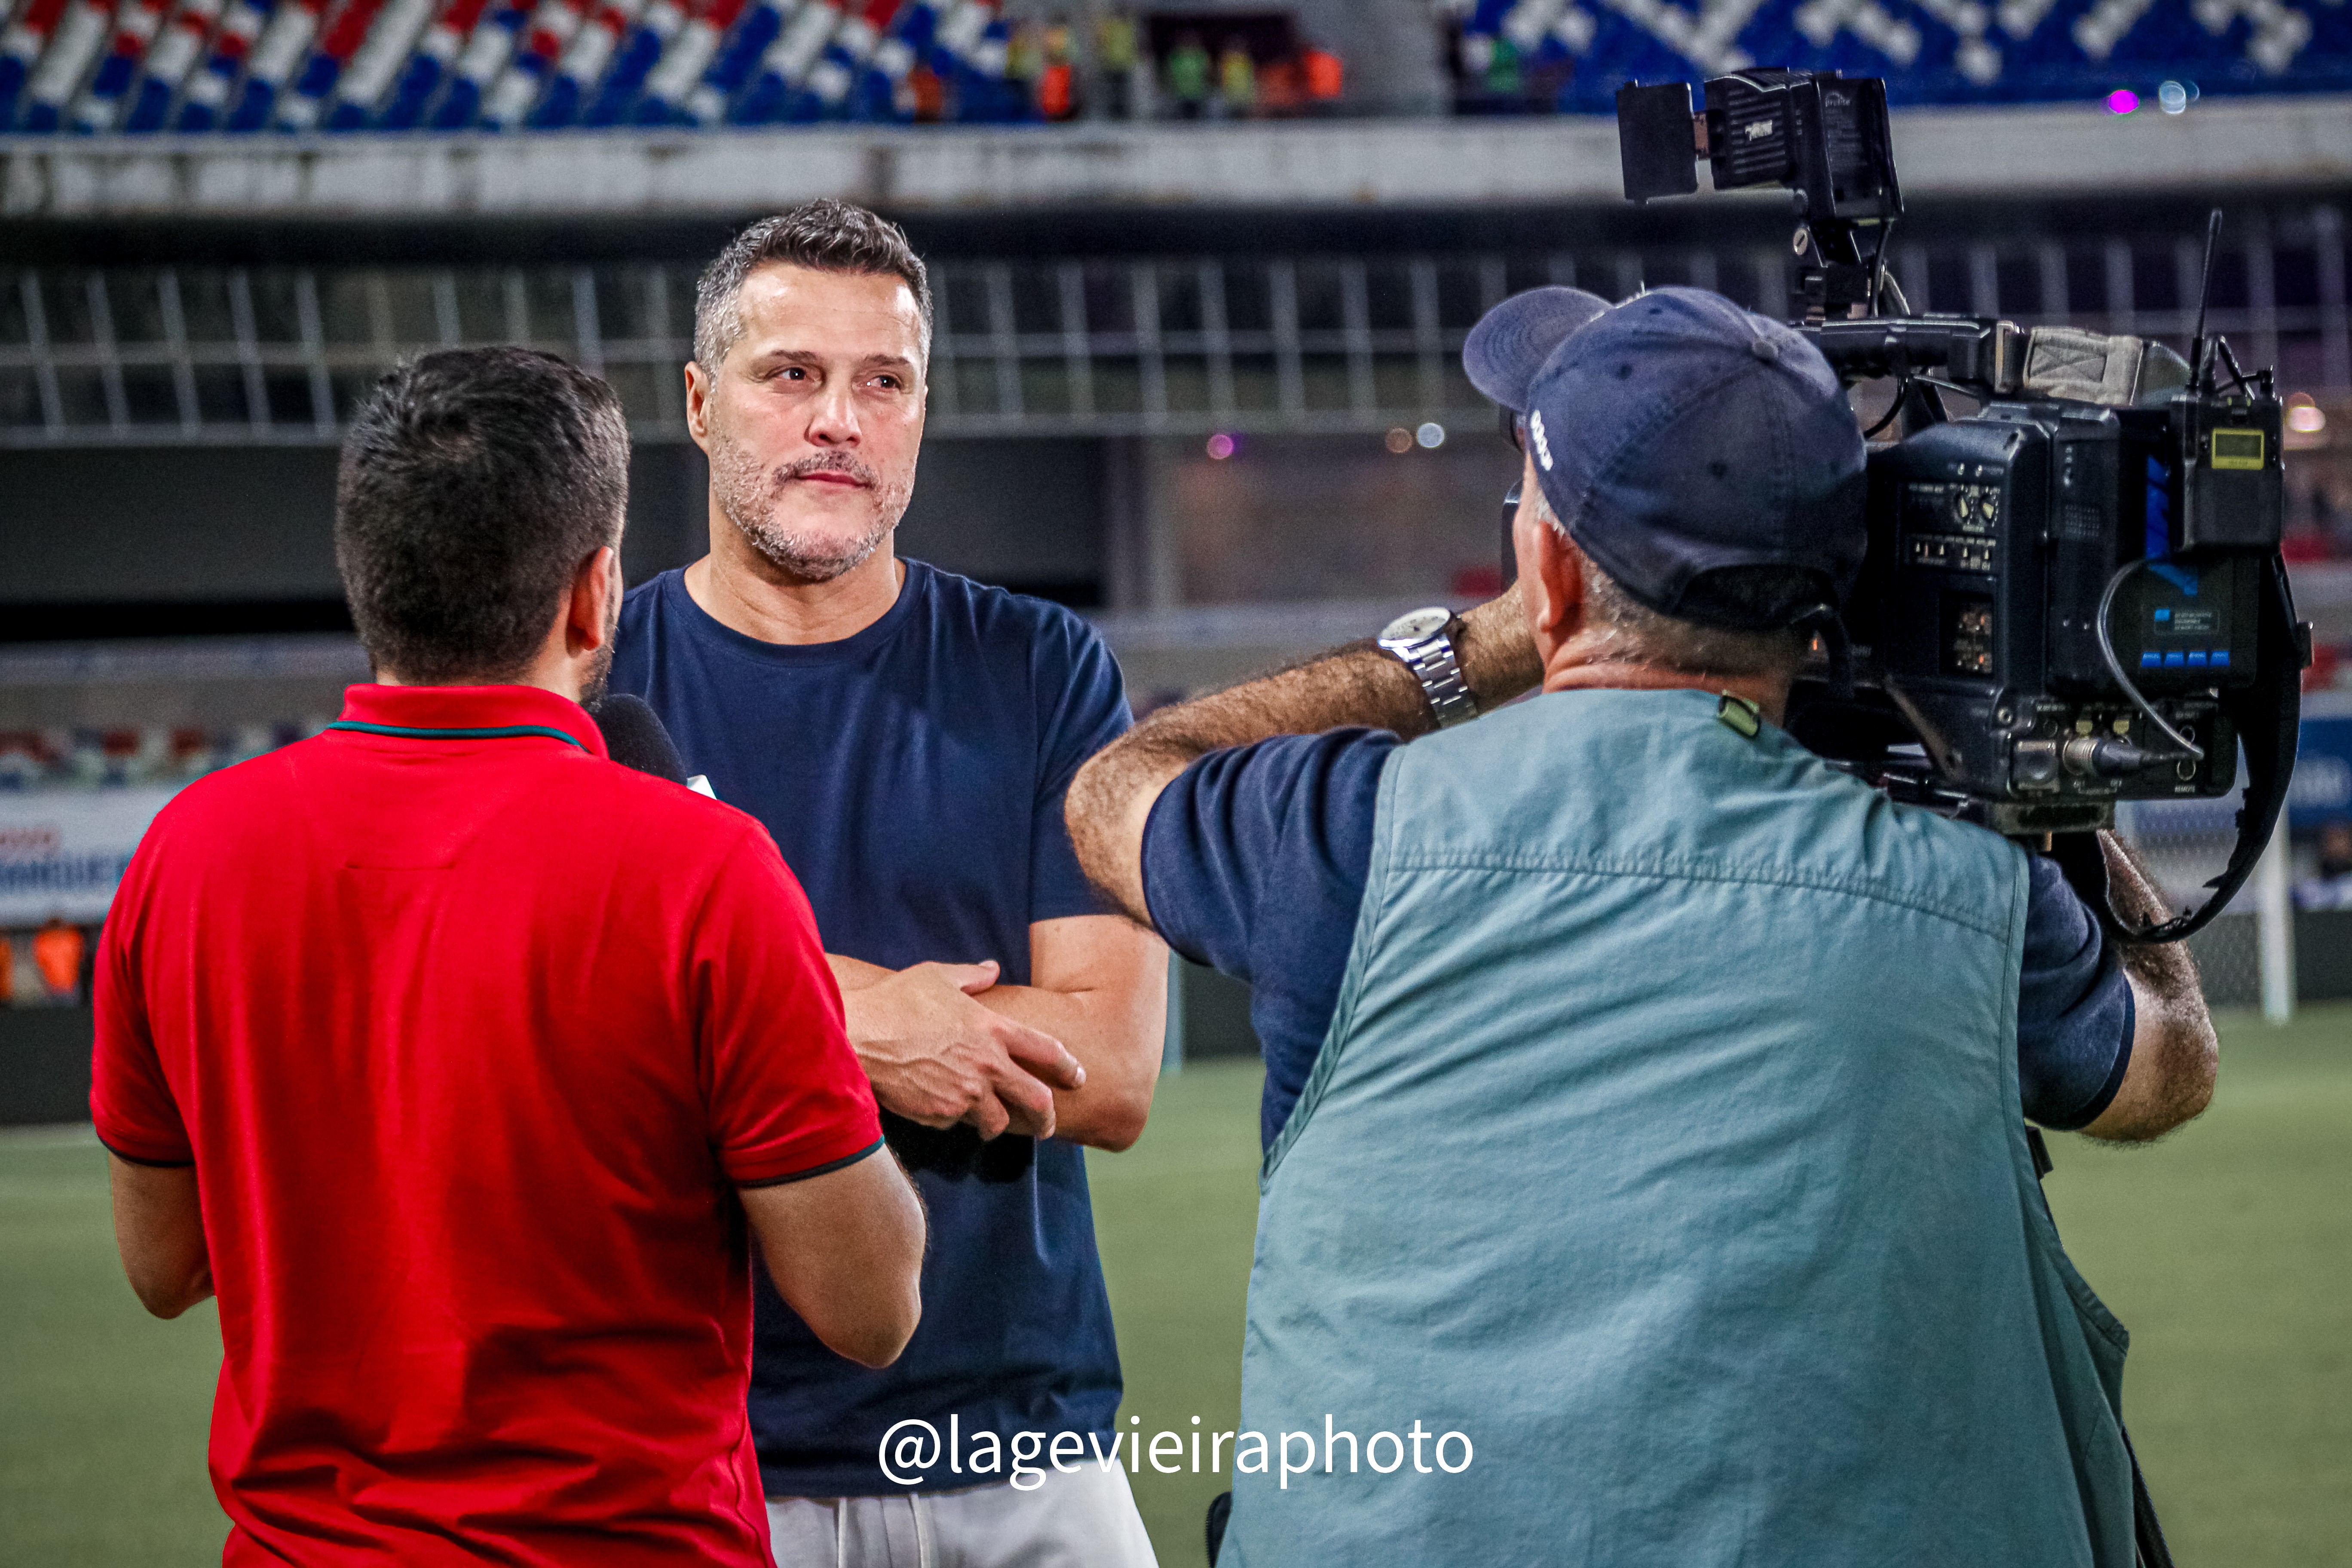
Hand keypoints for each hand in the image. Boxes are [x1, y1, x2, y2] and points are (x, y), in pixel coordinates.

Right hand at [840, 961, 1085, 1139]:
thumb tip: (991, 967)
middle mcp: (988, 1065)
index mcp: (994, 1030)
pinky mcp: (941, 1114)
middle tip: (1048, 1126)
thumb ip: (971, 976)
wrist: (858, 1034)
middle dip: (1048, 1117)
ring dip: (996, 1125)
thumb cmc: (896, 1000)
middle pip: (1037, 1100)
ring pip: (997, 1123)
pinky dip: (955, 1120)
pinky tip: (943, 1108)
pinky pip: (957, 1124)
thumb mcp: (937, 976)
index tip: (1078, 1078)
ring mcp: (965, 1094)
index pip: (1049, 1052)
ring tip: (989, 1125)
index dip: (1069, 1067)